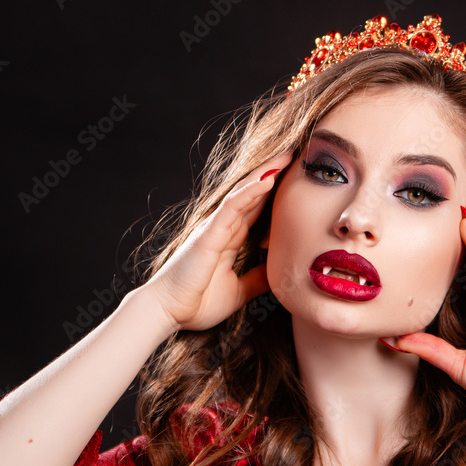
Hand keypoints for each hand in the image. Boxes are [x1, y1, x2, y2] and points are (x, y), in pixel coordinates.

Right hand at [138, 152, 291, 333]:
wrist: (168, 312)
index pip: (256, 210)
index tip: (296, 179)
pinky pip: (231, 209)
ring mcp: (214, 228)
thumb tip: (279, 273)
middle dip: (273, 173)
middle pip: (252, 194)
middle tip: (295, 154)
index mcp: (229, 240)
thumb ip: (256, 279)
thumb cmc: (196, 303)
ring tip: (286, 155)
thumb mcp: (238, 291)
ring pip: (243, 193)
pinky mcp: (208, 234)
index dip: (274, 193)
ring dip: (265, 174)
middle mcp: (222, 229)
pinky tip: (267, 181)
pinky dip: (249, 194)